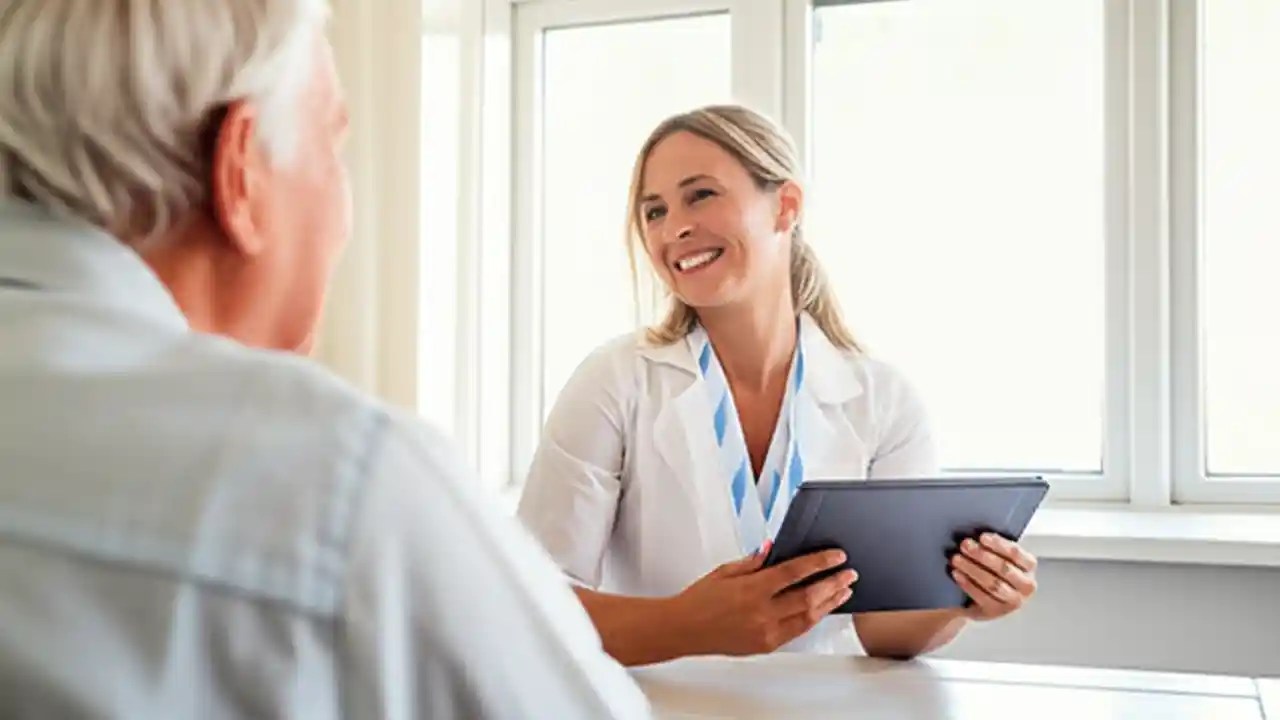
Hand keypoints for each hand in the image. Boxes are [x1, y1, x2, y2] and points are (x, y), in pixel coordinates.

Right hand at [670, 544, 856, 655]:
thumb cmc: (699, 600)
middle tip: (848, 574)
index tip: (836, 556)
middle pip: (809, 596)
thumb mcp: (725, 571)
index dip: (820, 562)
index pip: (795, 572)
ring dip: (829, 603)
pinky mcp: (765, 645)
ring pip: (808, 617)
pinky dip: (813, 618)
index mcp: (751, 589)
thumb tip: (774, 549)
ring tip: (843, 591)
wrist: (683, 629)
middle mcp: (761, 613)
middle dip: (833, 583)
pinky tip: (821, 609)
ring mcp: (765, 632)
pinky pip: (797, 631)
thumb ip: (754, 561)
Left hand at [950, 533, 1037, 620]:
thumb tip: (977, 536)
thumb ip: (995, 547)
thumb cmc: (993, 571)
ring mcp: (1013, 601)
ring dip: (972, 569)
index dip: (999, 545)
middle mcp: (1027, 586)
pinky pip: (981, 597)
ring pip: (993, 584)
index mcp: (1029, 566)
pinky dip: (967, 584)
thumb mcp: (999, 557)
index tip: (982, 537)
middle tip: (965, 545)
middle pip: (1004, 568)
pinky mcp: (996, 611)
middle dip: (982, 555)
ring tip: (956, 559)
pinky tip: (957, 574)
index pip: (1016, 553)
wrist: (983, 599)